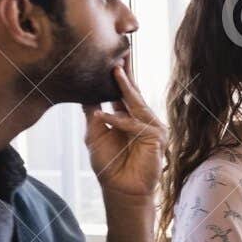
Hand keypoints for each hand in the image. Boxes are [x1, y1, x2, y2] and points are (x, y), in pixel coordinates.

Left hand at [84, 64, 165, 204]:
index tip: (112, 55)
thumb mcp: (95, 133)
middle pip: (134, 92)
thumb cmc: (109, 164)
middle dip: (126, 73)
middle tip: (119, 51)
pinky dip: (119, 120)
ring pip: (137, 104)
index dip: (119, 74)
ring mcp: (152, 127)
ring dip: (125, 88)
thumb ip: (93, 112)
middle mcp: (142, 118)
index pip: (124, 91)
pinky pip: (136, 125)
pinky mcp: (156, 139)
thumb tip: (84, 90)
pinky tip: (102, 116)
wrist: (120, 190)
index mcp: (128, 115)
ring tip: (114, 71)